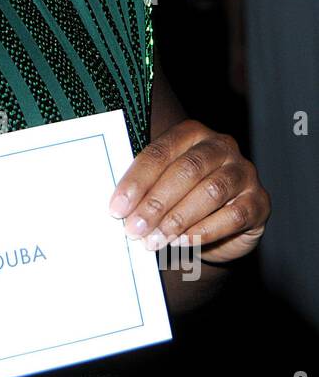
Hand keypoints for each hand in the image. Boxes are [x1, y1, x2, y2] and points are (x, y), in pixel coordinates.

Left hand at [108, 119, 269, 264]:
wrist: (222, 228)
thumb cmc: (183, 199)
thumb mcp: (163, 186)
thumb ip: (145, 188)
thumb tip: (118, 207)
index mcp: (192, 134)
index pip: (160, 152)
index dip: (137, 181)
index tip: (117, 208)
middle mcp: (221, 146)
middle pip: (187, 170)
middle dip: (156, 202)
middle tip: (134, 228)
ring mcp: (244, 172)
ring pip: (211, 192)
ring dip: (177, 219)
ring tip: (154, 240)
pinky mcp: (259, 201)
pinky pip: (233, 216)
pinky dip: (203, 231)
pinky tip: (182, 242)